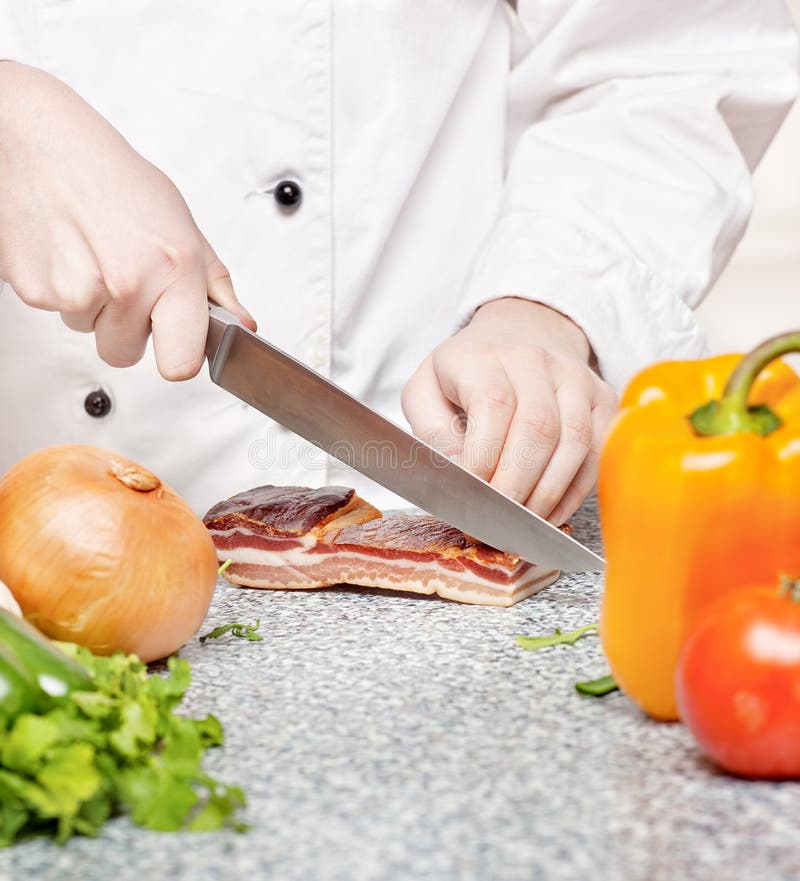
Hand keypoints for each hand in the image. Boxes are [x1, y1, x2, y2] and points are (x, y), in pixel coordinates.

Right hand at [0, 63, 254, 379]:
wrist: (46, 143)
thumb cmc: (117, 180)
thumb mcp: (183, 227)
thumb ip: (215, 286)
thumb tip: (242, 327)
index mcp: (174, 269)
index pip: (181, 364)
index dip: (178, 356)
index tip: (175, 342)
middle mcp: (127, 283)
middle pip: (125, 355)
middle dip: (126, 327)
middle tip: (125, 279)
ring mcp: (78, 289)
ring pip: (89, 333)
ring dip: (93, 307)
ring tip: (95, 257)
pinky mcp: (36, 289)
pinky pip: (57, 314)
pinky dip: (61, 290)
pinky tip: (69, 253)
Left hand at [402, 298, 617, 524]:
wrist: (517, 334)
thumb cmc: (464, 375)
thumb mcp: (425, 393)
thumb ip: (432, 433)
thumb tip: (460, 475)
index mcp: (482, 356)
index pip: (493, 404)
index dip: (484, 455)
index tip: (470, 492)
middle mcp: (534, 359)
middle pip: (538, 428)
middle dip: (517, 484)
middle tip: (498, 518)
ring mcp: (574, 377)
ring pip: (575, 440)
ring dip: (549, 491)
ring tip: (524, 522)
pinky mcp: (602, 397)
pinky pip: (598, 449)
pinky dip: (575, 490)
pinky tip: (551, 511)